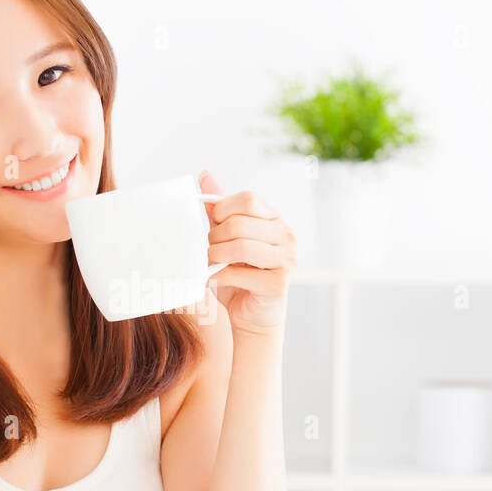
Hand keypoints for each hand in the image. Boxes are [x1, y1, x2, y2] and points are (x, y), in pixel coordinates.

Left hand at [199, 170, 296, 337]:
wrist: (251, 315)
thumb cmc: (237, 275)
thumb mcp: (225, 239)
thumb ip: (218, 211)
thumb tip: (204, 175)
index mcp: (274, 219)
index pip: (249, 200)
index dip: (223, 210)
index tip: (212, 226)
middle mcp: (286, 236)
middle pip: (241, 223)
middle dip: (215, 237)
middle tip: (207, 250)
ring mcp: (287, 260)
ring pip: (242, 247)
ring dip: (215, 255)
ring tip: (207, 263)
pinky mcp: (280, 283)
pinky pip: (241, 273)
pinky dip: (219, 276)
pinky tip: (211, 279)